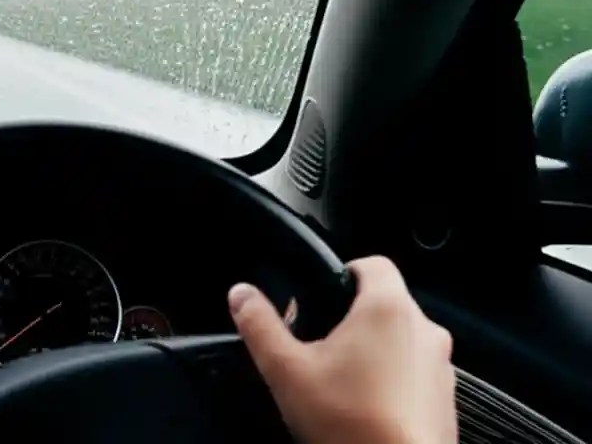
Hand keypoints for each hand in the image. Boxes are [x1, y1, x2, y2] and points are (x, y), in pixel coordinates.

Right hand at [228, 256, 456, 443]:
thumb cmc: (349, 424)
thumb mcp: (286, 371)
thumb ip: (260, 325)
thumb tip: (241, 295)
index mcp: (387, 309)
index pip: (371, 263)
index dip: (342, 273)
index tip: (319, 298)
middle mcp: (423, 330)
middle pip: (385, 302)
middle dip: (352, 318)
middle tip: (320, 346)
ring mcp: (441, 366)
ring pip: (402, 339)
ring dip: (375, 350)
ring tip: (341, 382)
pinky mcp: (446, 398)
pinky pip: (415, 373)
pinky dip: (393, 380)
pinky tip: (366, 407)